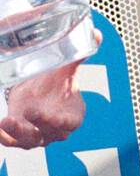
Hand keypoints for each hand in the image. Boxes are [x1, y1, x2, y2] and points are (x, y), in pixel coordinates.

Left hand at [0, 30, 100, 148]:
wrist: (38, 93)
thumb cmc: (57, 83)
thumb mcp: (66, 70)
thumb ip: (78, 56)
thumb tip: (95, 34)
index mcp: (72, 116)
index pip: (71, 123)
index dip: (64, 122)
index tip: (58, 118)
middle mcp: (55, 130)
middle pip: (49, 132)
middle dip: (40, 123)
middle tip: (32, 111)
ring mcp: (37, 136)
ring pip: (28, 140)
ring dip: (18, 132)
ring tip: (7, 121)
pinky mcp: (18, 137)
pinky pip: (10, 141)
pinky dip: (3, 137)